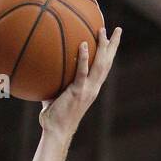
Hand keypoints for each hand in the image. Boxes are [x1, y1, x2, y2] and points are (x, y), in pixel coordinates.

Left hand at [39, 26, 121, 142]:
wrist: (56, 132)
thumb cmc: (54, 118)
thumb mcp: (56, 96)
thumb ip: (54, 84)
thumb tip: (43, 71)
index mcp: (91, 89)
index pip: (104, 69)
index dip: (109, 54)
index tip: (113, 41)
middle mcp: (93, 88)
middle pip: (108, 63)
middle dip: (113, 45)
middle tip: (117, 29)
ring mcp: (87, 90)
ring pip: (100, 64)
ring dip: (103, 46)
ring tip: (103, 30)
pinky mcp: (78, 92)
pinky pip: (82, 72)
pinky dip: (84, 58)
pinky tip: (83, 44)